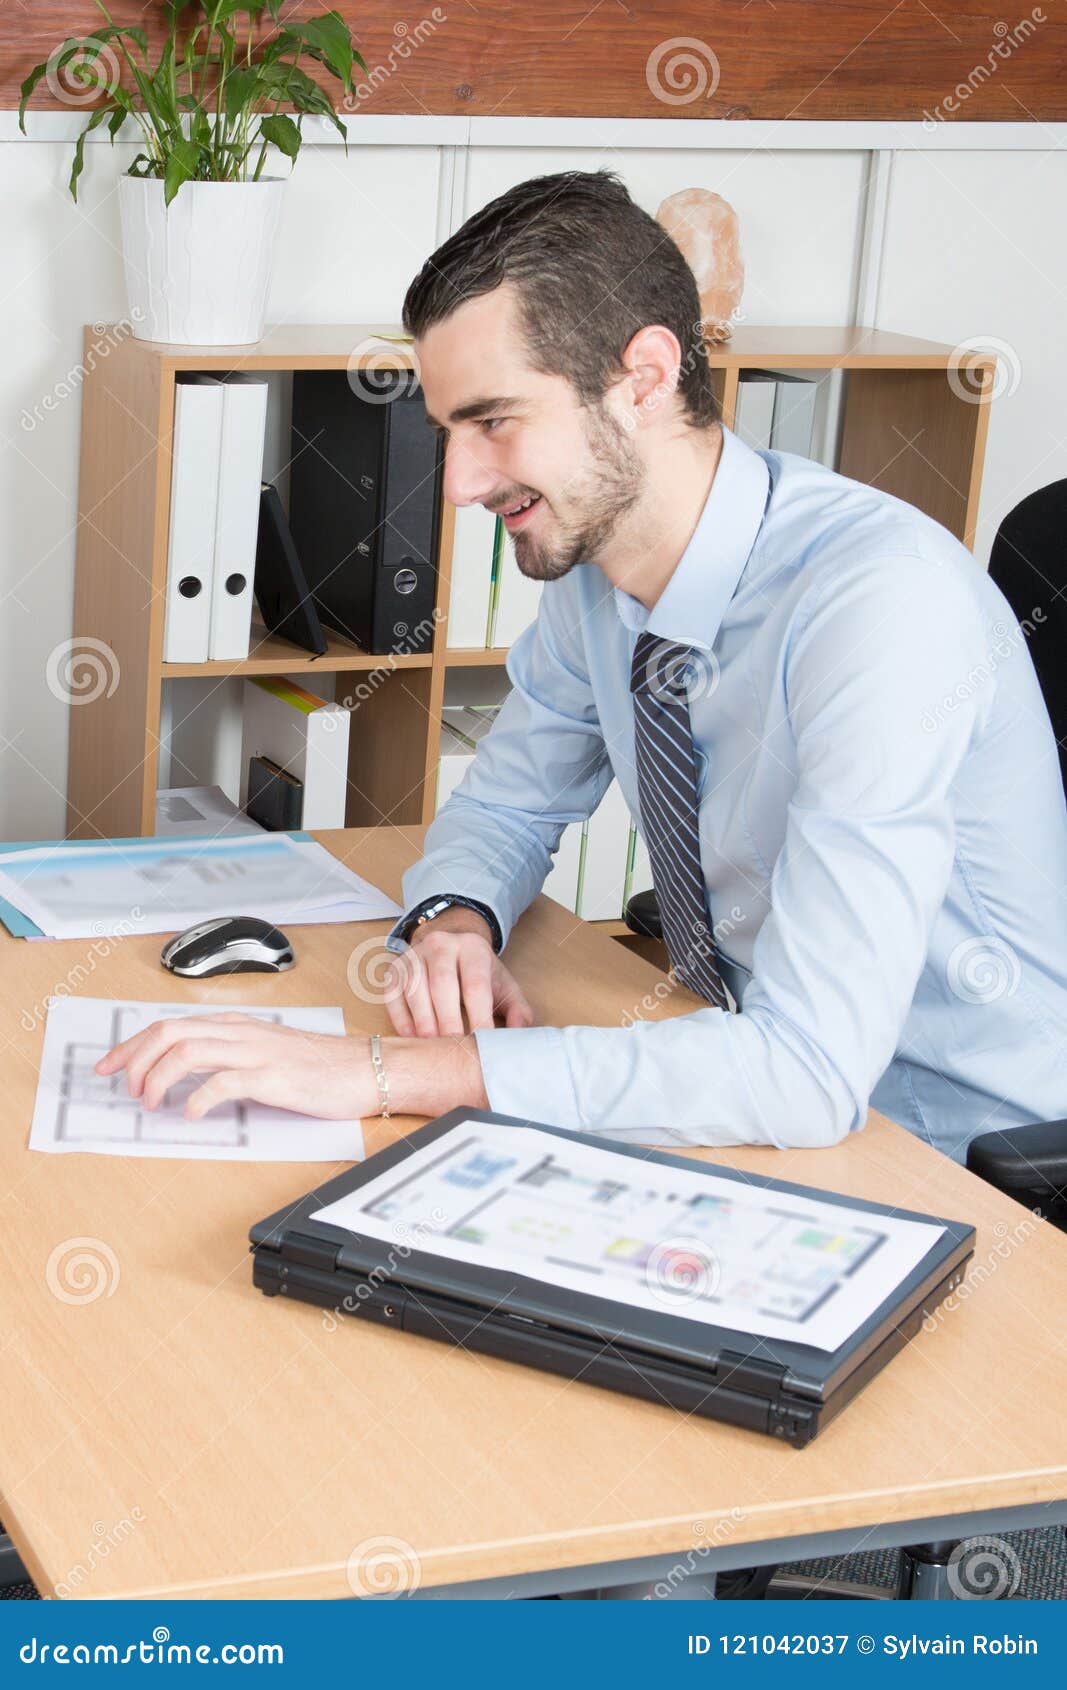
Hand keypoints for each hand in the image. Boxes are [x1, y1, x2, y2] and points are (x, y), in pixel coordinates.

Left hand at [94, 1012, 488, 1121]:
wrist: (367, 1069)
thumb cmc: (322, 1066)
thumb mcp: (268, 1054)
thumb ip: (232, 1057)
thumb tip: (190, 1077)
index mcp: (237, 1026)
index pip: (171, 1025)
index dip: (132, 1045)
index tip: (109, 1066)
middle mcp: (242, 1032)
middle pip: (169, 1032)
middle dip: (135, 1059)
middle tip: (125, 1089)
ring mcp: (257, 1052)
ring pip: (188, 1051)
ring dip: (159, 1078)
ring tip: (151, 1103)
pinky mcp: (273, 1076)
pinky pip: (224, 1081)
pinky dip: (198, 1098)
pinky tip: (190, 1114)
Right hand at [386, 906, 533, 1038]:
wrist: (449, 946)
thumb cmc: (479, 974)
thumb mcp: (504, 986)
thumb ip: (518, 1012)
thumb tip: (518, 1038)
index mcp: (473, 948)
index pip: (476, 985)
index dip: (479, 1016)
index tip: (483, 1044)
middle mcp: (441, 945)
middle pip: (442, 986)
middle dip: (448, 1022)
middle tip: (454, 1051)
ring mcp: (414, 955)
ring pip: (415, 991)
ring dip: (424, 1024)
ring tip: (434, 1050)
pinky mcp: (395, 969)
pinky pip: (394, 997)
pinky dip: (402, 1021)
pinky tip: (414, 1040)